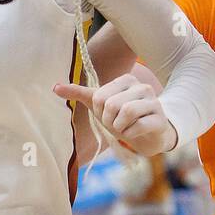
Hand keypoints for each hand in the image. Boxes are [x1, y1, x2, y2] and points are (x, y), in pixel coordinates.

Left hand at [53, 74, 176, 156]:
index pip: (99, 97)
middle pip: (112, 105)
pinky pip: (137, 126)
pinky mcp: (160, 119)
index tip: (107, 115)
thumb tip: (54, 87)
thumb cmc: (122, 118)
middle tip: (116, 124)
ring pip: (126, 113)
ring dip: (119, 128)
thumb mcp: (100, 105)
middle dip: (109, 121)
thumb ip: (79, 94)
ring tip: (125, 128)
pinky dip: (130, 135)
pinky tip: (135, 133)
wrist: (148, 134)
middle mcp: (142, 87)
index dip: (99, 112)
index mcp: (126, 80)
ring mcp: (154, 102)